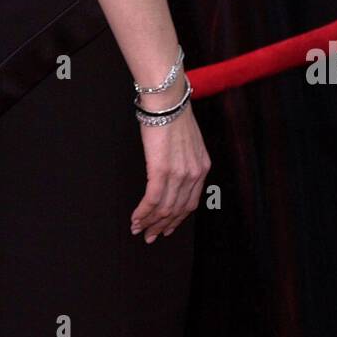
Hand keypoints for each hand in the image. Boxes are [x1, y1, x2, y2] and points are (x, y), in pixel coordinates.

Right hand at [131, 86, 210, 243]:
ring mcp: (179, 174)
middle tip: (150, 237)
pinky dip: (142, 213)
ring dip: (149, 223)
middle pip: (178, 211)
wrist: (167, 99)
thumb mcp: (188, 140)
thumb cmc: (173, 114)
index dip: (177, 219)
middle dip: (162, 227)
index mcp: (202, 167)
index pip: (191, 203)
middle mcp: (194, 174)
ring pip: (164, 209)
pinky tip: (135, 219)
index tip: (166, 228)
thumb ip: (184, 159)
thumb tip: (172, 171)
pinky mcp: (161, 171)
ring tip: (138, 230)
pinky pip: (152, 200)